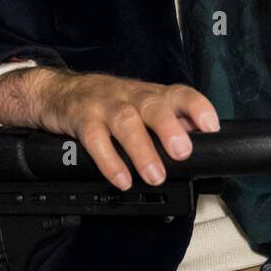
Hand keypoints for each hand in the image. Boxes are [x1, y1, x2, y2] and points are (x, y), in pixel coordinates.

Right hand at [0, 67, 220, 189]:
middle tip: (182, 152)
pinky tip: (122, 179)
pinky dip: (109, 161)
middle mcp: (131, 97)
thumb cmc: (110, 100)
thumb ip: (169, 118)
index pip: (179, 93)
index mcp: (151, 94)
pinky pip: (95, 140)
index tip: (211, 126)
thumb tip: (198, 135)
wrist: (60, 90)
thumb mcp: (141, 102)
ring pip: (125, 122)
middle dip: (169, 128)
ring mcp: (105, 107)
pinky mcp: (82, 120)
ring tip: (155, 175)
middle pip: (153, 106)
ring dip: (142, 150)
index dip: (197, 107)